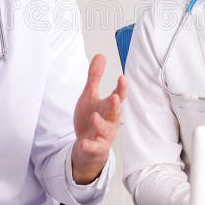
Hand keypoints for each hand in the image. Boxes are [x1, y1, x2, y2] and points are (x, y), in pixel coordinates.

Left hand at [71, 54, 126, 184]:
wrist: (86, 145)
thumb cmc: (90, 119)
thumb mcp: (90, 96)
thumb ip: (95, 77)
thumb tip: (100, 55)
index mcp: (109, 107)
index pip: (118, 96)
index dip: (121, 88)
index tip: (121, 78)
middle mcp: (109, 121)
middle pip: (115, 113)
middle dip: (115, 106)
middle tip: (115, 97)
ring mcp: (104, 135)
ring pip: (105, 130)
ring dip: (101, 124)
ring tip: (94, 117)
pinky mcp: (96, 148)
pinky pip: (94, 147)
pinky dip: (89, 145)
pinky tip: (83, 142)